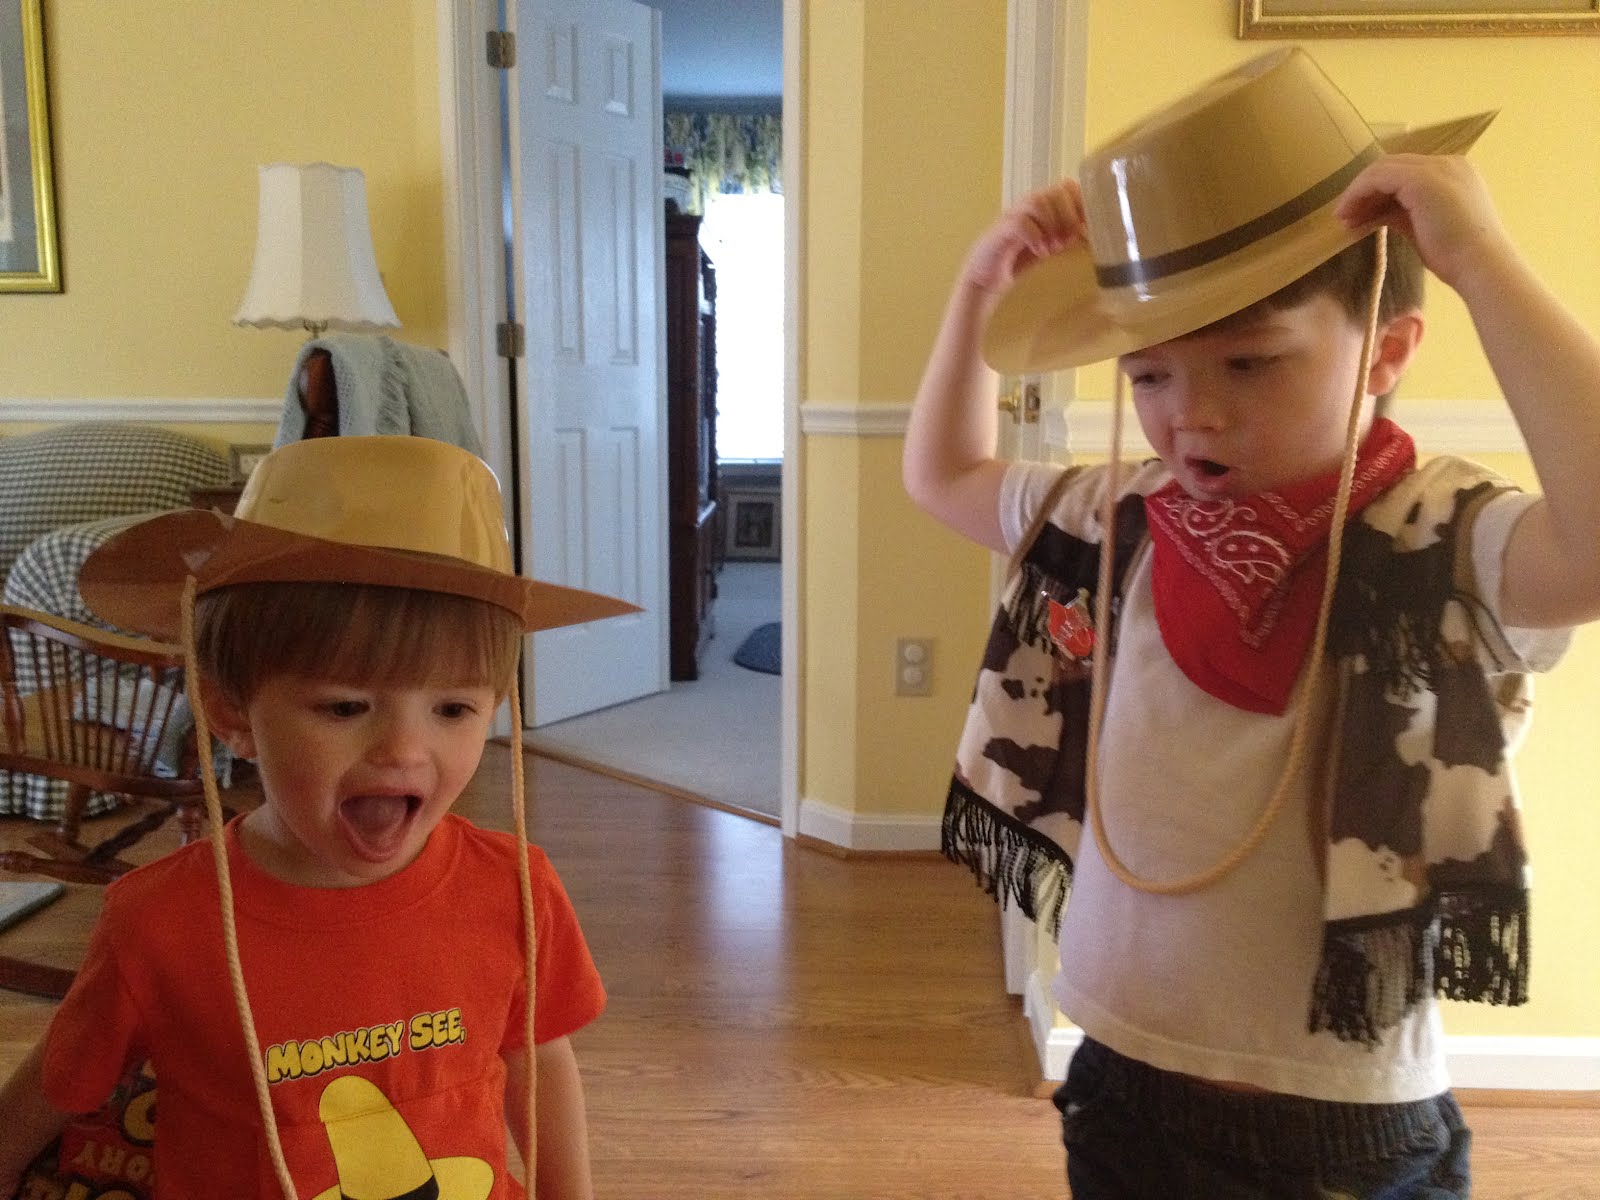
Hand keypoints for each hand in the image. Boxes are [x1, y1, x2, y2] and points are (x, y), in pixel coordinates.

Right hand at [960, 179, 1086, 295]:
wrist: (985, 279)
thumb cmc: (1018, 260)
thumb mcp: (1049, 245)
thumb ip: (1066, 235)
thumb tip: (1093, 231)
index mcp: (1042, 206)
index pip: (1067, 187)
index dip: (1081, 203)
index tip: (1087, 226)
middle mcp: (1027, 206)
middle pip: (1056, 191)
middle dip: (1068, 215)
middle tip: (1069, 238)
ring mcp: (1013, 215)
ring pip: (1038, 202)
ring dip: (1052, 224)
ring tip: (1054, 247)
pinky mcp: (1000, 230)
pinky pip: (1021, 222)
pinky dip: (1035, 236)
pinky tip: (1040, 252)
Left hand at [1335, 153, 1512, 295]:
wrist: (1479, 264)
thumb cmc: (1457, 256)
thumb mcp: (1425, 227)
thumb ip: (1404, 214)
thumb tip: (1378, 213)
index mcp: (1454, 173)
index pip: (1407, 173)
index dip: (1379, 192)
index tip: (1359, 216)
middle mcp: (1447, 164)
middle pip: (1393, 167)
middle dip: (1366, 190)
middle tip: (1345, 216)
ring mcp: (1436, 169)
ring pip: (1383, 169)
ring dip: (1358, 192)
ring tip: (1343, 218)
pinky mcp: (1422, 179)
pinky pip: (1379, 177)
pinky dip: (1359, 193)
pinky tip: (1349, 215)